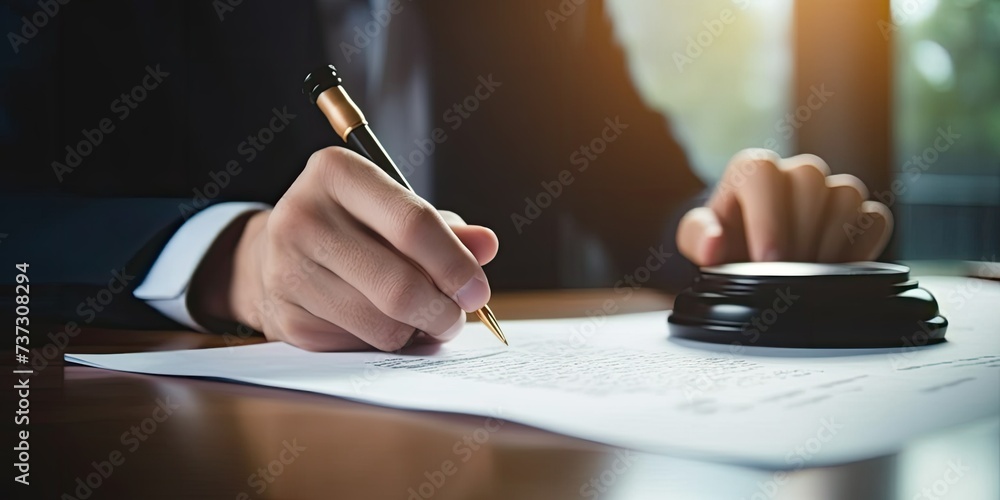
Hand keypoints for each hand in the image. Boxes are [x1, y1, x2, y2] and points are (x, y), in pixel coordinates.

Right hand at [191, 147, 498, 350]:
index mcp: (337, 172)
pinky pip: (360, 346)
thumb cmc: (355, 227)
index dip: (455, 264)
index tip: (479, 290)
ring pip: (383, 324)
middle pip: (399, 284)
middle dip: (443, 311)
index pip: (412, 223)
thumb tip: (485, 245)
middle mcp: (302, 215)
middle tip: (457, 318)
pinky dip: (385, 342)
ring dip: (417, 331)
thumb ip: (444, 228)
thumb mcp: (395, 210)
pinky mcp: (286, 317)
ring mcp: (287, 269)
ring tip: (424, 319)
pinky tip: (383, 323)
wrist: (277, 253)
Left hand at [677, 149, 891, 265]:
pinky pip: (875, 219)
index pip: (764, 173)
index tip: (767, 260)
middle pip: (810, 183)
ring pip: (846, 197)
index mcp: (753, 170)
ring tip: (806, 274)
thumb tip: (712, 244)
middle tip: (785, 273)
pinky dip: (861, 248)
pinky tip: (836, 270)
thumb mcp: (696, 240)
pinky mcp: (862, 212)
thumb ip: (697, 237)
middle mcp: (796, 172)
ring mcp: (833, 189)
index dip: (768, 218)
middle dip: (798, 236)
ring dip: (828, 243)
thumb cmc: (725, 240)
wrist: (751, 253)